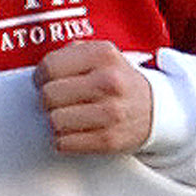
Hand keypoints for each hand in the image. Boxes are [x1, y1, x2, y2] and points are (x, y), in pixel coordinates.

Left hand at [36, 41, 155, 154]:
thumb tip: (42, 70)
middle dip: (47, 100)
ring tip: (69, 115)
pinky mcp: (107, 140)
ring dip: (56, 121)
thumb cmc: (118, 80)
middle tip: (58, 100)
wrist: (155, 108)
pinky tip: (76, 130)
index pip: (50, 66)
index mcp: (104, 54)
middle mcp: (108, 81)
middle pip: (48, 95)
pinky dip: (64, 138)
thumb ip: (73, 53)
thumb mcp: (104, 55)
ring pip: (54, 121)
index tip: (45, 81)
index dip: (40, 76)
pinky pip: (63, 143)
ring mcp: (109, 112)